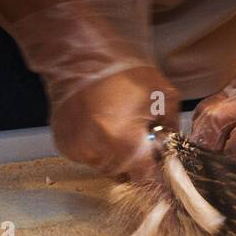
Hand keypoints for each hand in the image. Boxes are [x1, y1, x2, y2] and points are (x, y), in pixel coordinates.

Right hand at [49, 66, 177, 180]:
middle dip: (133, 161)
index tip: (155, 165)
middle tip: (136, 137)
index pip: (143, 179)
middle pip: (123, 174)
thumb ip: (170, 129)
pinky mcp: (65, 145)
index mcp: (124, 142)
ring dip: (113, 155)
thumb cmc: (124, 71)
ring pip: (103, 167)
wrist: (81, 56)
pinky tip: (98, 124)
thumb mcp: (162, 96)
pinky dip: (95, 147)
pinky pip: (86, 156)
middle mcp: (98, 151)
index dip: (152, 173)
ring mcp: (78, 149)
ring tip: (116, 126)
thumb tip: (170, 150)